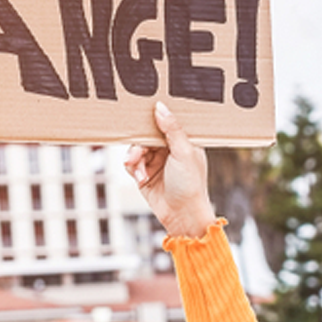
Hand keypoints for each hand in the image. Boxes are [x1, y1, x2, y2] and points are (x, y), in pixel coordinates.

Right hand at [124, 102, 216, 239]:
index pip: (165, 123)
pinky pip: (130, 164)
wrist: (182, 215)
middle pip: (146, 136)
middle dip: (139, 144)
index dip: (153, 120)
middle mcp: (169, 150)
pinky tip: (140, 177)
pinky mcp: (144, 174)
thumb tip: (160, 106)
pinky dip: (133, 169)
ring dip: (135, 158)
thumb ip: (171, 129)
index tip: (140, 113)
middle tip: (138, 153)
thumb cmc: (190, 184)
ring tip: (139, 171)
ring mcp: (156, 162)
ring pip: (136, 149)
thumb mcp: (183, 152)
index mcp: (183, 141)